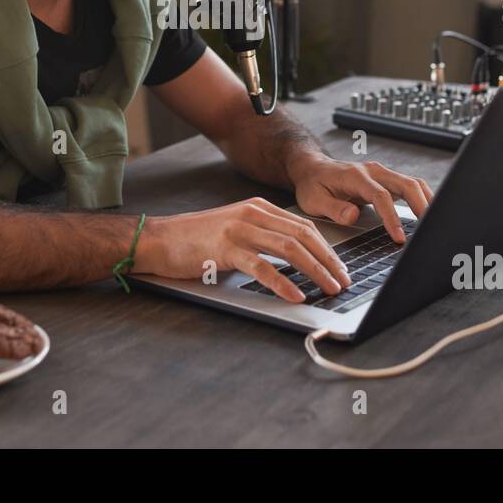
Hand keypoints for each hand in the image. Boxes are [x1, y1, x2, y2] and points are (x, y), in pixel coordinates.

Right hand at [135, 197, 352, 303]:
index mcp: (258, 207)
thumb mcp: (235, 229)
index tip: (341, 267)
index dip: (327, 248)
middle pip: (303, 236)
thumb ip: (262, 236)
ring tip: (329, 288)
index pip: (303, 226)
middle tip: (344, 280)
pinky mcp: (225, 249)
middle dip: (328, 260)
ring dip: (315, 271)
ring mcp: (239, 230)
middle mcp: (252, 214)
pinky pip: (262, 267)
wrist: (158, 239)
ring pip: (289, 249)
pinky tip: (296, 295)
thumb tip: (296, 258)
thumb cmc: (195, 240)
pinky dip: (283, 283)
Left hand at [286, 154, 431, 243]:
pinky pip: (411, 187)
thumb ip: (333, 209)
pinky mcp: (388, 181)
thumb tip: (353, 216)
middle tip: (431, 229)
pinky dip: (423, 199)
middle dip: (422, 206)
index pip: (380, 196)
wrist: (313, 169)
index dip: (392, 217)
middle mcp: (373, 172)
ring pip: (413, 183)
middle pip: (406, 184)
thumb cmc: (313, 185)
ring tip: (436, 224)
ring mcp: (383, 175)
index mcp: (355, 176)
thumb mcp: (313, 200)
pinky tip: (429, 215)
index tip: (400, 238)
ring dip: (427, 201)